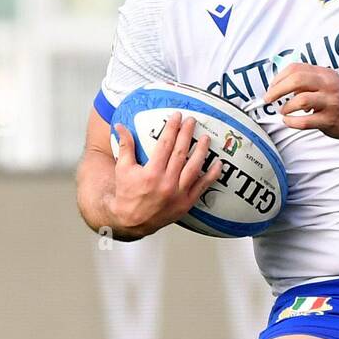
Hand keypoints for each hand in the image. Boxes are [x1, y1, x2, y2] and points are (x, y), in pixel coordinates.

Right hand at [108, 113, 221, 237]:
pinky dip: (212, 175)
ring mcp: (178, 194)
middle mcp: (166, 183)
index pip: (165, 145)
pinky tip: (218, 164)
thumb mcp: (123, 168)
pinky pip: (202, 187)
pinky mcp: (186, 203)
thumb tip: (121, 126)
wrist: (131, 221)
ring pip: (194, 168)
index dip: (172, 128)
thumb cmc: (127, 194)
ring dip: (201, 151)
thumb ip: (125, 146)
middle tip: (192, 121)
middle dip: (187, 134)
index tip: (177, 117)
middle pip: (180, 153)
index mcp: (151, 173)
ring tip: (205, 138)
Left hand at [264, 63, 338, 138]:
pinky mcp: (330, 119)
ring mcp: (330, 102)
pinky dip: (292, 122)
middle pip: (296, 80)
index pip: (296, 68)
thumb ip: (308, 81)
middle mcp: (327, 85)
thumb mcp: (327, 82)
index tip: (272, 87)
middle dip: (277, 90)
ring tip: (283, 111)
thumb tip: (283, 87)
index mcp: (324, 73)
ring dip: (286, 107)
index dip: (279, 77)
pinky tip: (288, 121)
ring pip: (301, 100)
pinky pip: (306, 121)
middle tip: (269, 99)